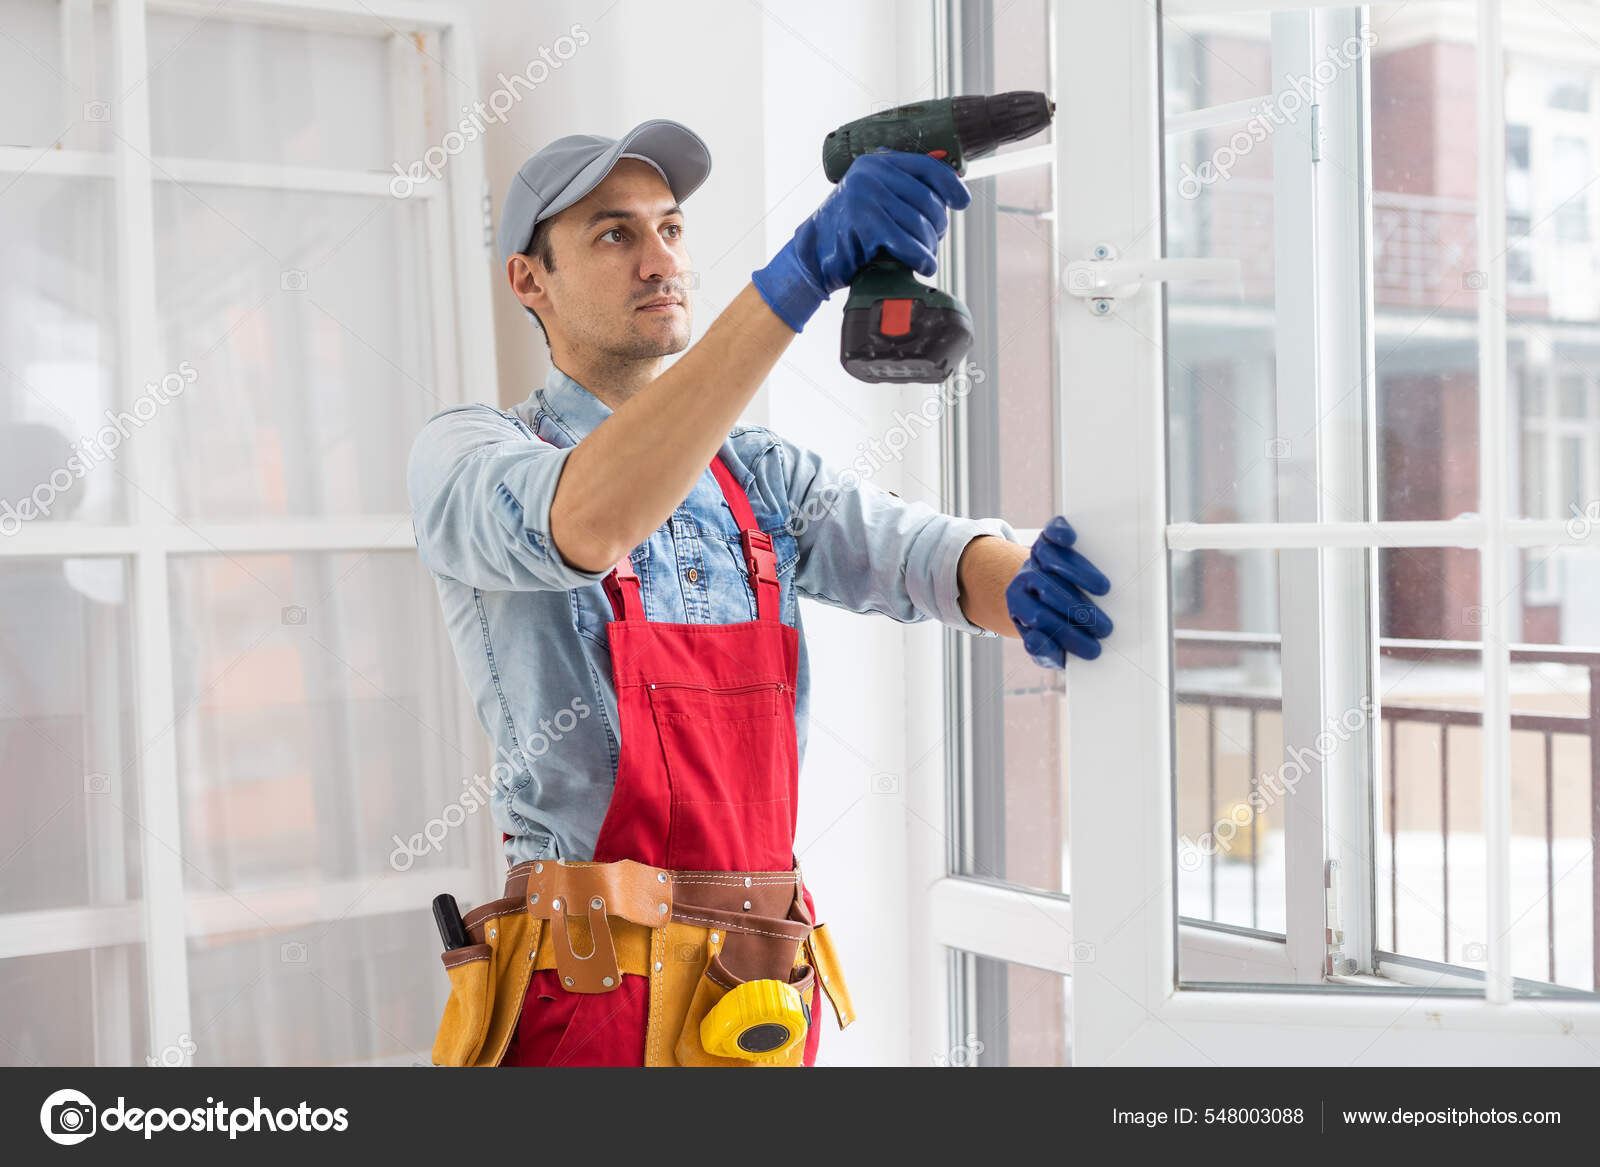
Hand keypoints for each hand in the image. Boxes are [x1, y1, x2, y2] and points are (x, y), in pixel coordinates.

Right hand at [751, 150, 970, 332]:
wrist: (812, 253)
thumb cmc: (847, 228)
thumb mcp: (871, 197)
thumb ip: (900, 189)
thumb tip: (945, 194)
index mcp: (877, 162)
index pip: (926, 166)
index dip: (951, 185)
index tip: (963, 201)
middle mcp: (872, 174)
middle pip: (928, 199)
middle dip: (938, 225)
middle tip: (933, 240)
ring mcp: (867, 197)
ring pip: (920, 223)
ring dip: (929, 246)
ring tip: (927, 257)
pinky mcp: (865, 224)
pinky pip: (906, 242)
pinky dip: (920, 257)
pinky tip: (924, 265)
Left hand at [1005, 517, 1112, 666]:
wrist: (1047, 593)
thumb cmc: (1053, 621)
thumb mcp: (1046, 643)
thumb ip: (1043, 651)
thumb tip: (1036, 643)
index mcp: (1019, 604)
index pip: (1038, 618)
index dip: (1067, 635)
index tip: (1094, 650)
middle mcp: (1025, 578)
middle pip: (1047, 588)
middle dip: (1078, 610)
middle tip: (1105, 627)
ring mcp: (1036, 556)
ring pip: (1050, 558)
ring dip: (1078, 573)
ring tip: (1104, 590)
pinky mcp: (1047, 537)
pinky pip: (1050, 531)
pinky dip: (1059, 533)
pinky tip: (1071, 539)